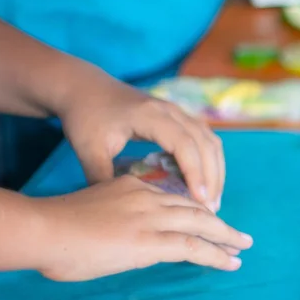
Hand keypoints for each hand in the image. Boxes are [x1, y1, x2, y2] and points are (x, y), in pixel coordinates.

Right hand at [29, 176, 251, 279]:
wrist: (41, 229)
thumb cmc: (51, 228)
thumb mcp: (87, 213)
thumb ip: (108, 219)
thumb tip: (115, 238)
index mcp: (129, 185)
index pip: (169, 197)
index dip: (192, 210)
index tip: (204, 221)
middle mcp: (145, 197)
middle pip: (192, 207)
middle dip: (218, 222)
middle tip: (237, 235)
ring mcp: (150, 218)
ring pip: (200, 224)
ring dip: (225, 238)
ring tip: (242, 248)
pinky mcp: (150, 241)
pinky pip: (193, 247)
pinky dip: (215, 256)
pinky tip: (229, 263)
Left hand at [59, 77, 225, 210]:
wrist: (83, 87)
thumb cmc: (85, 116)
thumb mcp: (88, 149)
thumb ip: (103, 179)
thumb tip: (117, 212)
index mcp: (150, 116)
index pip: (185, 145)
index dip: (196, 173)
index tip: (200, 200)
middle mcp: (170, 110)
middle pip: (205, 143)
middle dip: (212, 177)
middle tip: (211, 209)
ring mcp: (176, 111)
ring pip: (210, 140)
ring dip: (215, 169)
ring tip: (212, 199)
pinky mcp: (177, 116)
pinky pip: (204, 137)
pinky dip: (209, 160)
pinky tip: (204, 181)